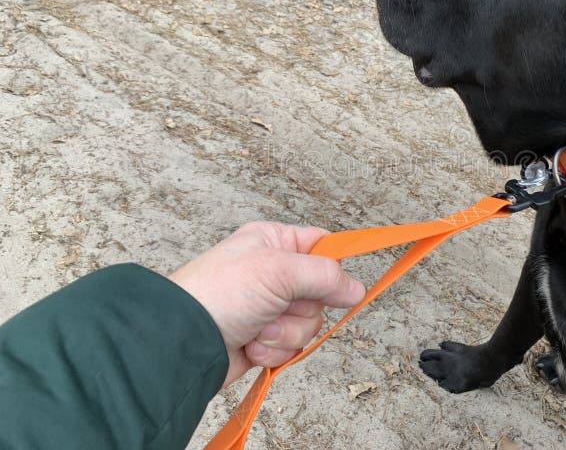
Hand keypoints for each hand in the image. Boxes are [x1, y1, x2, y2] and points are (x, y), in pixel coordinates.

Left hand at [169, 222, 365, 386]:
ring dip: (285, 333)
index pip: (321, 245)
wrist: (182, 342)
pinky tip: (251, 346)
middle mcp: (273, 273)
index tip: (339, 283)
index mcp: (274, 242)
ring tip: (257, 329)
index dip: (334, 264)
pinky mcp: (263, 338)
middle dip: (302, 308)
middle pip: (320, 293)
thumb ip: (324, 276)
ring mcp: (268, 307)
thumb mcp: (278, 270)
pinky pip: (291, 347)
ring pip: (308, 324)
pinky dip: (273, 351)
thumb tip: (356, 288)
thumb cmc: (219, 293)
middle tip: (278, 305)